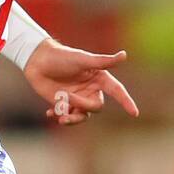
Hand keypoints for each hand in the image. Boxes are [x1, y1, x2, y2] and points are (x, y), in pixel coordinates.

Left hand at [23, 40, 139, 124]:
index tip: (134, 113)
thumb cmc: (62, 57)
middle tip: (65, 96)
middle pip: (95, 107)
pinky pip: (66, 116)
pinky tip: (49, 113)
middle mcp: (90, 90)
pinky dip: (59, 116)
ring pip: (82, 116)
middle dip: (81, 104)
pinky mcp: (63, 103)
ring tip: (60, 116)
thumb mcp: (83, 60)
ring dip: (72, 118)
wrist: (38, 60)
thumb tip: (124, 55)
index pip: (117, 91)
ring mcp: (77, 98)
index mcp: (99, 78)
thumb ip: (103, 61)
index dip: (126, 101)